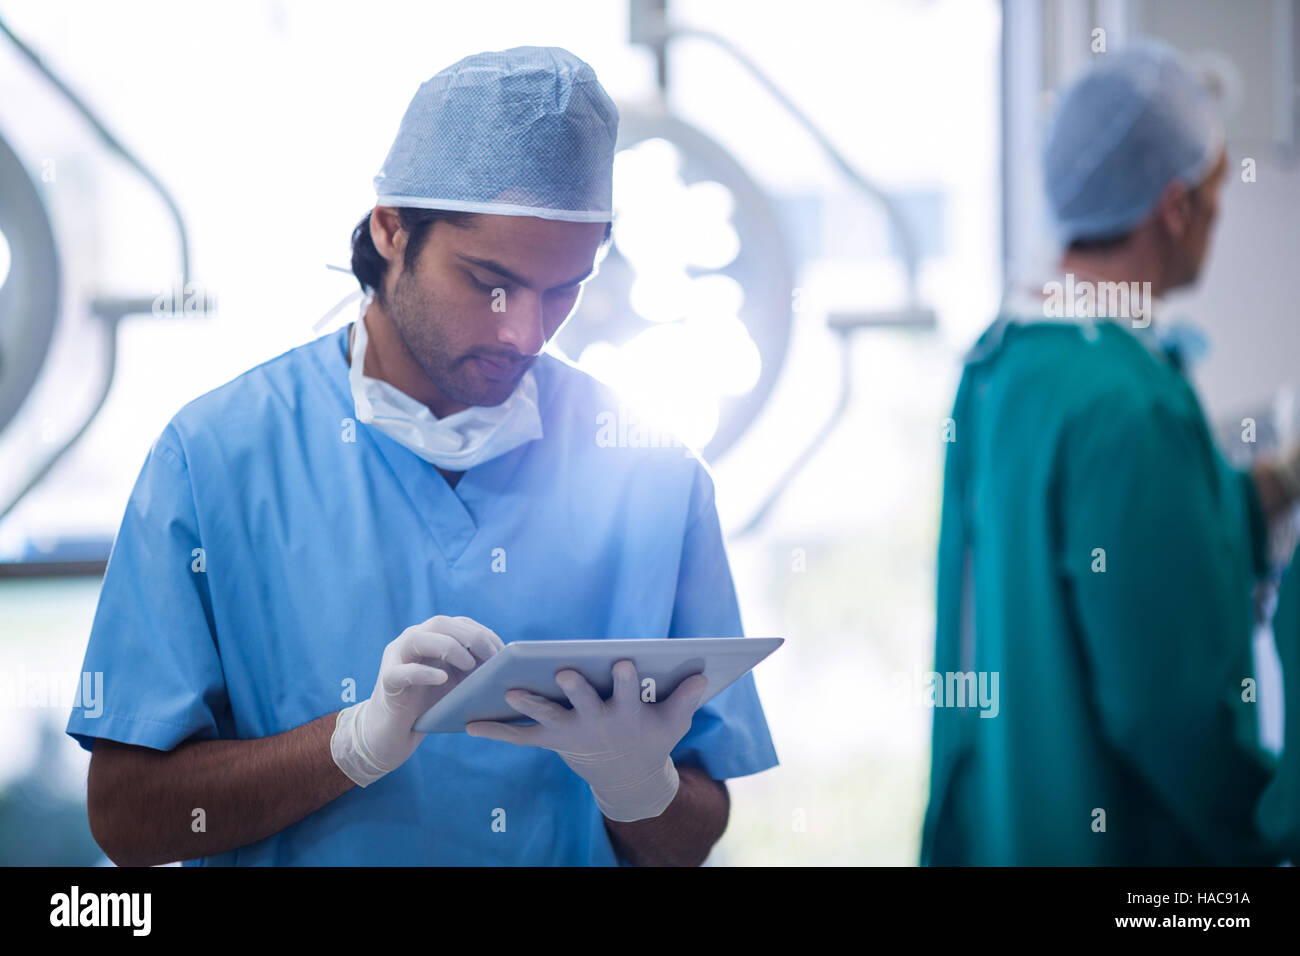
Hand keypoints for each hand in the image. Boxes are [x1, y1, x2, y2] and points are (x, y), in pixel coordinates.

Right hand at [331, 615, 503, 786]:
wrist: (393, 733)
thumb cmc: (429, 705)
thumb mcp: (457, 683)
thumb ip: (475, 669)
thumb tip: (508, 667)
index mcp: (430, 638)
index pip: (459, 623)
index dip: (483, 633)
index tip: (502, 652)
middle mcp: (411, 641)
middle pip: (439, 623)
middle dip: (470, 636)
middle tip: (490, 657)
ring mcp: (395, 658)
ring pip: (418, 638)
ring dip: (448, 648)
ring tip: (468, 666)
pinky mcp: (386, 681)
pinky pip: (403, 672)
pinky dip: (424, 673)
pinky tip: (442, 679)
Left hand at [466, 659, 707, 821]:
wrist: (627, 779)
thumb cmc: (651, 737)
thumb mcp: (673, 721)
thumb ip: (685, 698)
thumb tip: (702, 674)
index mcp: (627, 713)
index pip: (625, 692)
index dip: (623, 678)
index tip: (620, 662)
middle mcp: (597, 723)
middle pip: (584, 703)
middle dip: (575, 689)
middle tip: (565, 673)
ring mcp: (572, 733)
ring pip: (548, 718)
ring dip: (529, 705)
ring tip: (509, 693)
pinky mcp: (552, 741)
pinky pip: (519, 738)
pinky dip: (494, 731)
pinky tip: (468, 723)